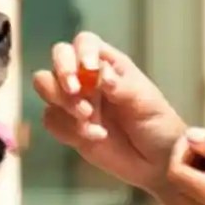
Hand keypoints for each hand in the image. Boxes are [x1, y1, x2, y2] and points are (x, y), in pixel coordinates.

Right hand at [32, 32, 185, 194]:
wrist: (155, 162)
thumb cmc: (157, 124)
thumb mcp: (146, 102)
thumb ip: (122, 86)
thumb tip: (101, 73)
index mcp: (108, 64)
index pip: (85, 43)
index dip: (81, 51)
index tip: (88, 68)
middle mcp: (87, 78)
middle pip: (58, 57)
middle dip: (61, 72)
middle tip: (75, 91)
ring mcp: (74, 101)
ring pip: (46, 86)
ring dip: (63, 101)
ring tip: (89, 118)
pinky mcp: (67, 127)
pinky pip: (50, 120)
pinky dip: (67, 129)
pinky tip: (95, 136)